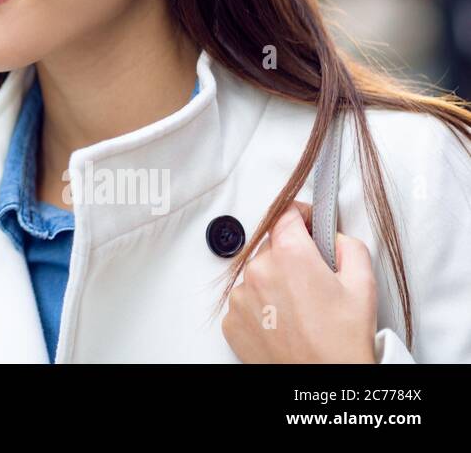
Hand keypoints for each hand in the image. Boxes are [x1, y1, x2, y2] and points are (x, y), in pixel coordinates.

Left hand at [221, 200, 377, 362]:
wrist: (324, 382)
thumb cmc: (343, 341)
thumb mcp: (363, 284)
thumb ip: (349, 245)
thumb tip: (334, 234)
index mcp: (289, 254)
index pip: (286, 214)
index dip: (301, 214)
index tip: (309, 221)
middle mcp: (258, 270)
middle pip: (272, 246)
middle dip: (292, 255)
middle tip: (315, 279)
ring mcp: (241, 296)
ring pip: (258, 274)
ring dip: (275, 282)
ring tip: (301, 308)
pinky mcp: (232, 320)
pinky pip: (246, 301)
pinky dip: (262, 306)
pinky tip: (285, 322)